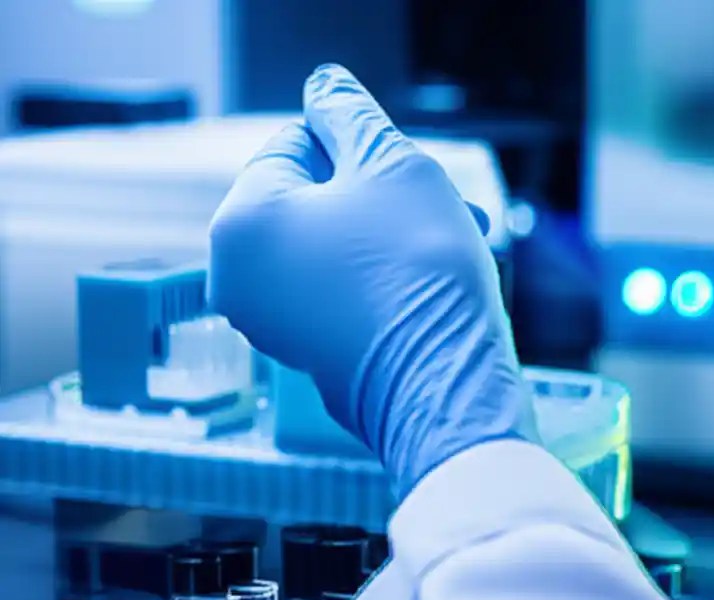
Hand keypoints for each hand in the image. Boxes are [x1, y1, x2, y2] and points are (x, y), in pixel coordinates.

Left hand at [209, 64, 537, 500]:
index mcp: (240, 222)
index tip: (408, 174)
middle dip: (388, 196)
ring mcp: (274, 326)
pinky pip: (349, 295)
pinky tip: (442, 281)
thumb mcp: (391, 166)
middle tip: (448, 204)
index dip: (361, 147)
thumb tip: (325, 88)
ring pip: (341, 248)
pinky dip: (392, 280)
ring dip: (399, 235)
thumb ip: (350, 115)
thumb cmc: (415, 272)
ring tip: (461, 240)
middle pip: (319, 200)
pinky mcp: (314, 358)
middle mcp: (240, 279)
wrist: (446, 384)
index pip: (295, 145)